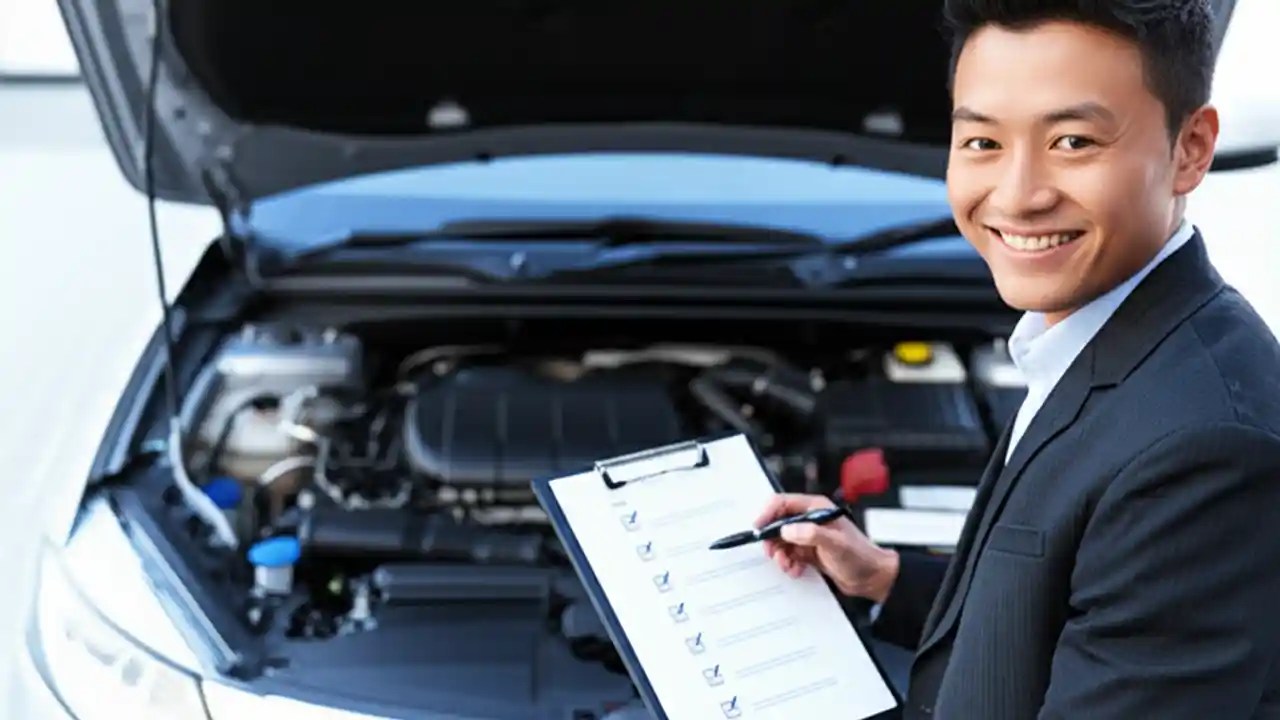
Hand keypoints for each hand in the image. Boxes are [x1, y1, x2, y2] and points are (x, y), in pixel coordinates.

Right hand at [754, 493, 899, 602]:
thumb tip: (786, 530)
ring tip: (787, 565)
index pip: (783, 503)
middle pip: (778, 523)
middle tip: (772, 553)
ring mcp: (810, 537)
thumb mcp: (835, 544)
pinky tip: (796, 570)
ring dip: (780, 554)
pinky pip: (790, 555)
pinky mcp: (810, 552)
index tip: (758, 528)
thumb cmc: (860, 556)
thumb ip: (810, 534)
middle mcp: (811, 520)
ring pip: (782, 541)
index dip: (767, 513)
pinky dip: (788, 563)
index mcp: (816, 509)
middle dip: (772, 539)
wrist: (873, 578)